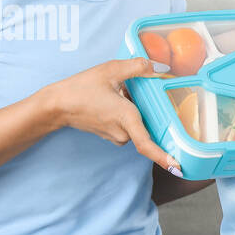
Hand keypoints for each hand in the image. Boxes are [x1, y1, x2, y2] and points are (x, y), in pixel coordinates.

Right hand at [42, 57, 180, 173]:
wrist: (57, 105)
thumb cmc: (81, 88)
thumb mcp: (111, 70)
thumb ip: (138, 67)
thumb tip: (161, 67)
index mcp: (125, 118)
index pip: (146, 144)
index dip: (163, 157)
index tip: (178, 167)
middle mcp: (122, 132)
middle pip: (146, 124)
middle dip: (144, 107)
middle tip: (127, 89)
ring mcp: (115, 136)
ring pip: (136, 124)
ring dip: (133, 109)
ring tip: (116, 92)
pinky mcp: (110, 135)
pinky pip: (127, 125)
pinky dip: (126, 113)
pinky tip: (113, 99)